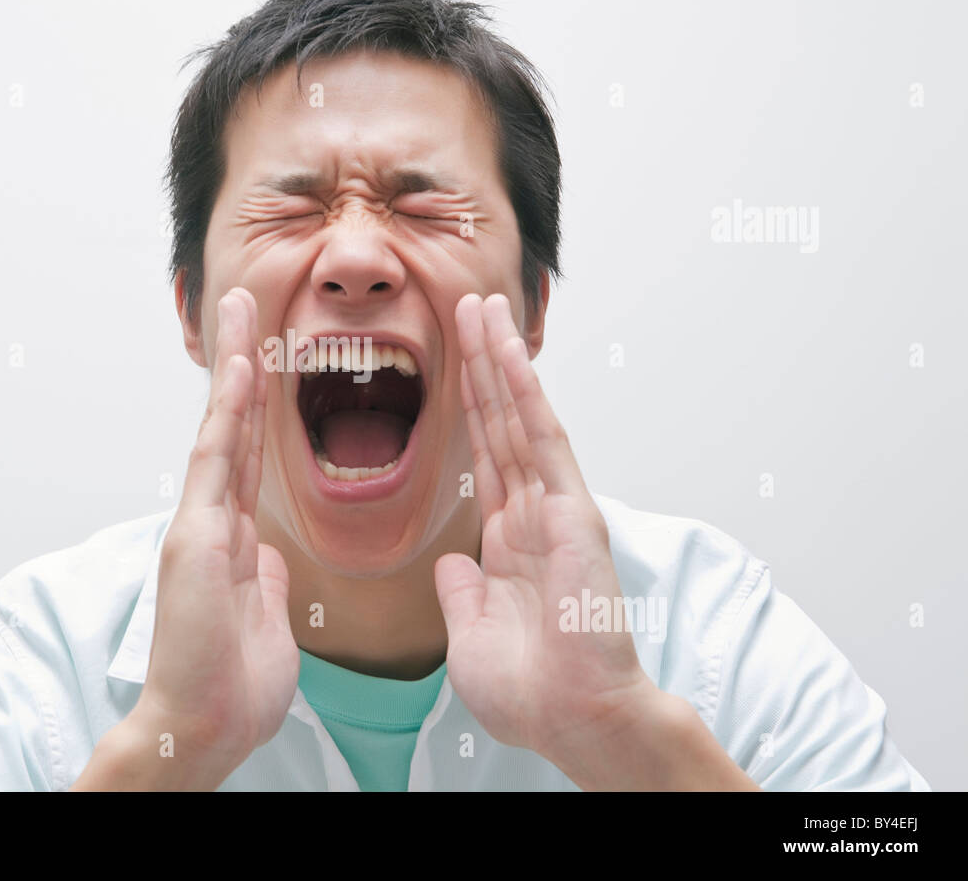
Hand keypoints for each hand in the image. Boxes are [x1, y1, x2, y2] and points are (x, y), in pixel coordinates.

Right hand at [78, 288, 296, 789]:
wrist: (203, 728)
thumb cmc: (233, 685)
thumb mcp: (266, 617)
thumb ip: (264, 575)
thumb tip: (271, 552)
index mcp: (231, 537)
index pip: (246, 454)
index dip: (255, 404)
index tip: (264, 356)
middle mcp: (211, 521)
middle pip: (230, 427)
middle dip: (241, 365)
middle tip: (245, 306)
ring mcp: (199, 526)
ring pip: (220, 430)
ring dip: (233, 368)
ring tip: (240, 311)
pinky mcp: (195, 540)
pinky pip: (216, 464)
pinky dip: (227, 414)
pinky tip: (239, 370)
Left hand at [434, 292, 654, 768]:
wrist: (574, 720)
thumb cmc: (533, 692)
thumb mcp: (471, 638)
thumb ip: (462, 593)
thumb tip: (451, 565)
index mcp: (509, 543)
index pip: (484, 457)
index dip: (468, 408)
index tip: (454, 362)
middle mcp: (534, 515)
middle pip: (501, 423)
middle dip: (481, 364)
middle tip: (467, 307)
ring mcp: (556, 508)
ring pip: (521, 417)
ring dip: (499, 360)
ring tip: (483, 307)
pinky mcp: (575, 511)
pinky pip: (543, 440)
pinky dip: (524, 393)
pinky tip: (507, 352)